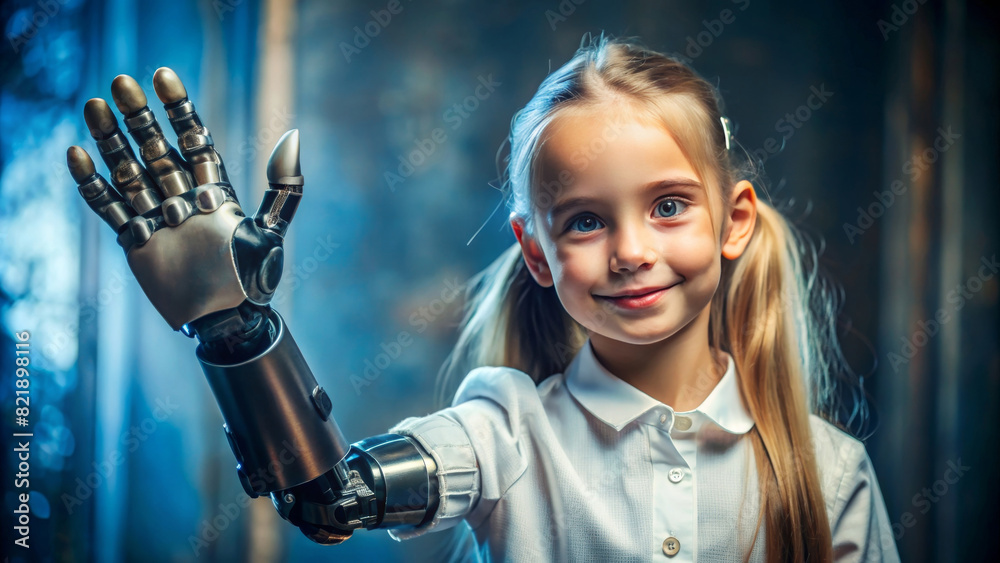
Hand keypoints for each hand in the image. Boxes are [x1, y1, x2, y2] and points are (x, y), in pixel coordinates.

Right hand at [67, 68, 302, 340]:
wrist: (228, 322)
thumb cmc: (255, 280)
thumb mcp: (273, 230)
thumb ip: (283, 187)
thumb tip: (293, 135)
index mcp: (215, 192)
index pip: (195, 140)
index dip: (179, 109)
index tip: (164, 75)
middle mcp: (184, 199)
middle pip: (157, 149)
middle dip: (140, 117)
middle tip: (122, 82)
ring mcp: (158, 218)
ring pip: (130, 172)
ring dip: (113, 141)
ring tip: (95, 105)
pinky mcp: (137, 242)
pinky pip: (112, 208)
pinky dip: (94, 184)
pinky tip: (79, 154)